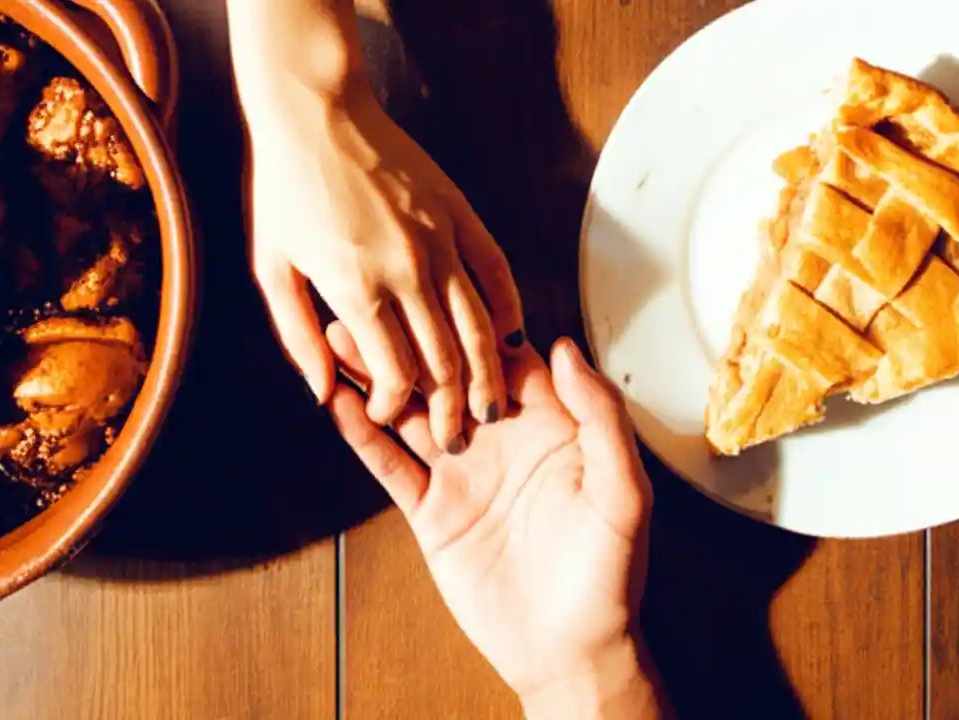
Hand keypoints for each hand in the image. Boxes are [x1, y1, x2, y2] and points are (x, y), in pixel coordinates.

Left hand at [245, 90, 523, 451]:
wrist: (315, 110)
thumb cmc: (285, 189)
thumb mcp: (272, 268)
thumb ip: (298, 337)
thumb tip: (322, 394)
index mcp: (355, 288)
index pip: (394, 372)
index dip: (394, 406)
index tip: (389, 413)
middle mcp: (405, 270)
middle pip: (444, 360)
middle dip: (451, 409)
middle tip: (457, 437)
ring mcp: (439, 240)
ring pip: (478, 324)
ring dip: (488, 374)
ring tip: (493, 407)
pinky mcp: (460, 214)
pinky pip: (496, 270)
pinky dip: (508, 308)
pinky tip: (513, 338)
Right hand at [325, 322, 662, 718]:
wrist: (568, 650)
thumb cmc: (610, 576)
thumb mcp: (623, 493)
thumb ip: (600, 417)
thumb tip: (565, 346)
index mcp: (548, 424)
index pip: (501, 357)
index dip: (465, 321)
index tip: (432, 284)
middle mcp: (499, 439)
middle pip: (444, 375)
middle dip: (407, 338)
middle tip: (365, 301)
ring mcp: (461, 472)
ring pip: (409, 412)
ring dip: (374, 376)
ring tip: (335, 338)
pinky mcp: (431, 509)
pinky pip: (391, 465)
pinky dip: (362, 434)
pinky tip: (338, 404)